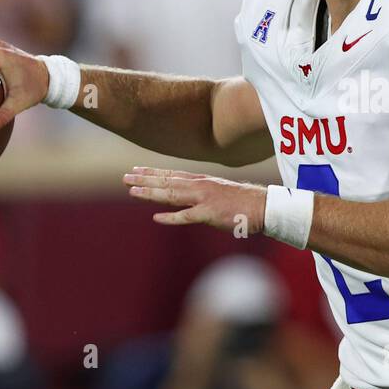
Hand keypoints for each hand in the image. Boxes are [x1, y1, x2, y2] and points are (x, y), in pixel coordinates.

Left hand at [123, 167, 266, 231]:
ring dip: (151, 193)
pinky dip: (171, 217)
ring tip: (132, 191)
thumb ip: (201, 194)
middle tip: (125, 178)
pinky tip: (156, 217)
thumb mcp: (218, 192)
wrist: (263, 206)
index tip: (135, 170)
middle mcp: (200, 187)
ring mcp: (204, 199)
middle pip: (167, 182)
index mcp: (201, 181)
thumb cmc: (242, 202)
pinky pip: (186, 216)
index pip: (172, 175)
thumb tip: (187, 198)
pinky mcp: (210, 214)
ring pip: (172, 195)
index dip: (152, 173)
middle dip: (145, 180)